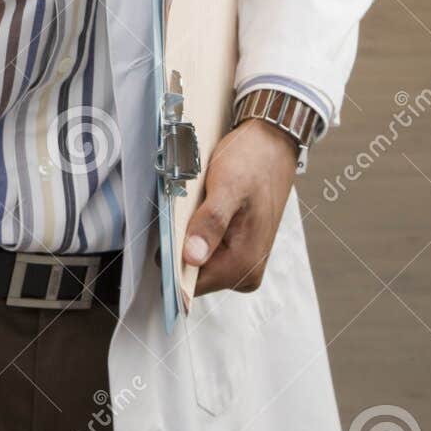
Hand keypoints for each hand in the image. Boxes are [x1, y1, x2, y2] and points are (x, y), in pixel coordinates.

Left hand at [181, 118, 297, 295]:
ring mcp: (242, 262)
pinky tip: (197, 210)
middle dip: (178, 247)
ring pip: (196, 260)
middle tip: (176, 214)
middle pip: (192, 273)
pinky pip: (206, 248)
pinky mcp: (238, 248)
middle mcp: (245, 272)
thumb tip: (192, 257)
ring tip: (190, 207)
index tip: (159, 240)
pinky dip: (194, 232)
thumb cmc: (252, 161)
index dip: (170, 264)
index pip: (191, 285)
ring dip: (185, 237)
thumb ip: (211, 223)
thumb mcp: (228, 186)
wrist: (272, 145)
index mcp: (243, 265)